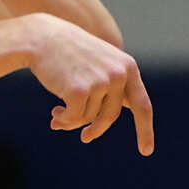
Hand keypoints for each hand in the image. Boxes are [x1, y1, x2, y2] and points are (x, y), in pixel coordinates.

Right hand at [29, 16, 154, 155]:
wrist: (41, 38)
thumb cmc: (68, 54)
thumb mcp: (98, 64)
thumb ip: (111, 87)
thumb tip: (106, 120)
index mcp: (127, 67)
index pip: (142, 105)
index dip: (145, 130)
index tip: (146, 151)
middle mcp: (118, 74)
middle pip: (110, 116)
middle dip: (96, 129)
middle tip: (86, 138)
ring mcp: (100, 82)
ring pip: (89, 118)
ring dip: (73, 121)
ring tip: (57, 113)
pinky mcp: (79, 90)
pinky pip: (74, 118)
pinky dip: (64, 120)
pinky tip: (54, 113)